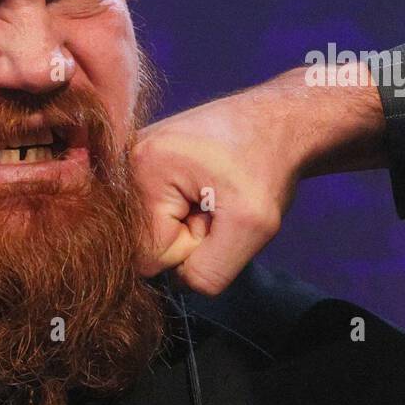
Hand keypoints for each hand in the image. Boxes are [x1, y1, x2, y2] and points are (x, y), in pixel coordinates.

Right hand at [132, 65, 385, 294]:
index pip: (147, 256)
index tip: (219, 216)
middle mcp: (123, 160)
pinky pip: (157, 210)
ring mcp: (130, 158)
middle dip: (188, 235)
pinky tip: (206, 186)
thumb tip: (178, 283)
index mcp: (140, 168)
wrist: (281, 120)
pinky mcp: (144, 161)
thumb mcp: (252, 226)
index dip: (191, 249)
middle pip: (145, 241)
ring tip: (216, 192)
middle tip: (220, 203)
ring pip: (153, 227)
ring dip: (189, 222)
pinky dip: (186, 208)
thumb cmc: (269, 164)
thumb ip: (209, 271)